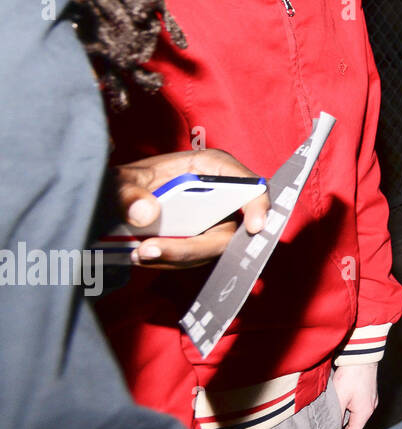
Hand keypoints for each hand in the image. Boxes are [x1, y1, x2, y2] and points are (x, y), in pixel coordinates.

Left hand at [114, 149, 269, 268]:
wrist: (117, 203)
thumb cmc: (126, 184)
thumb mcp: (120, 181)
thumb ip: (128, 194)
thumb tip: (146, 213)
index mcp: (210, 167)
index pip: (248, 184)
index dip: (257, 204)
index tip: (253, 228)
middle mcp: (218, 194)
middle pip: (230, 228)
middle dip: (193, 247)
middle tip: (150, 251)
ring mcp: (211, 220)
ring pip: (211, 249)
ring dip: (176, 257)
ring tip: (138, 252)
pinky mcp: (199, 239)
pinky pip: (195, 257)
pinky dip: (170, 261)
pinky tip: (142, 255)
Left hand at [332, 363, 379, 428]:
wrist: (362, 353)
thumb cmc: (352, 373)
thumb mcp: (339, 396)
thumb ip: (334, 415)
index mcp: (364, 412)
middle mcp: (369, 408)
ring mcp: (369, 400)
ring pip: (354, 419)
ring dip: (343, 427)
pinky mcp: (366, 393)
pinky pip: (356, 410)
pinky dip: (346, 416)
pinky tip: (338, 416)